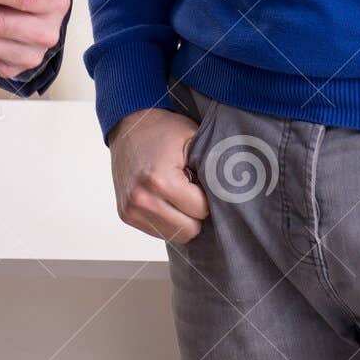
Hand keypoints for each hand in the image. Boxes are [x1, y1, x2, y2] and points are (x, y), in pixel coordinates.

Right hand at [109, 108, 209, 243]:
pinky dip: (167, 219)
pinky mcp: (126, 215)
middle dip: (195, 211)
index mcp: (159, 181)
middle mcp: (141, 199)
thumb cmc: (164, 130)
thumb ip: (213, 167)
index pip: (201, 211)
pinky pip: (159, 232)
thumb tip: (233, 195)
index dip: (206, 195)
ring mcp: (130, 209)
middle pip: (188, 229)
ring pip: (175, 235)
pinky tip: (164, 197)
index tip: (198, 179)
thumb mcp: (194, 139)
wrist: (129, 124)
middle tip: (190, 188)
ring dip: (181, 217)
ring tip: (177, 192)